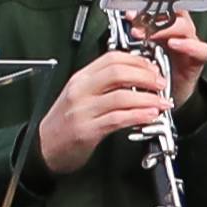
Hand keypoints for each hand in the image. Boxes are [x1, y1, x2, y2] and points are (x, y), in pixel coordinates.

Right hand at [35, 46, 178, 170]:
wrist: (43, 147)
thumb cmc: (64, 122)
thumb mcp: (80, 95)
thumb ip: (103, 83)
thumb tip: (136, 76)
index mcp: (80, 79)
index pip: (112, 58)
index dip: (138, 61)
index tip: (153, 68)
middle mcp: (80, 91)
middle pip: (118, 73)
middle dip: (147, 77)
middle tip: (161, 84)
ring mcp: (82, 110)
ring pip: (122, 96)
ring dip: (148, 99)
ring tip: (163, 103)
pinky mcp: (87, 130)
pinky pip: (118, 119)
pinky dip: (138, 116)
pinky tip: (150, 116)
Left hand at [130, 4, 206, 107]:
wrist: (162, 95)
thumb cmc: (151, 73)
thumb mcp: (138, 52)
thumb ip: (134, 36)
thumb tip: (123, 21)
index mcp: (163, 29)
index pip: (160, 9)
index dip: (147, 8)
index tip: (130, 12)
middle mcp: (178, 33)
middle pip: (174, 14)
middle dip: (154, 16)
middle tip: (137, 23)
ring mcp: (189, 44)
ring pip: (185, 26)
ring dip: (166, 28)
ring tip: (150, 34)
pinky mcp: (196, 60)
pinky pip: (200, 49)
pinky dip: (188, 45)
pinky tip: (174, 44)